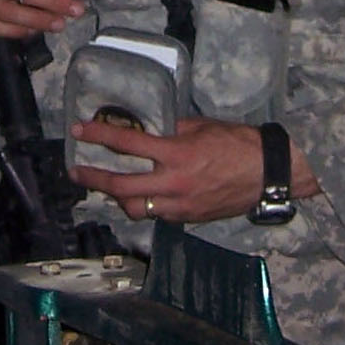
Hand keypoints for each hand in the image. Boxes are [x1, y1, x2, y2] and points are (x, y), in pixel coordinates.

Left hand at [70, 117, 319, 223]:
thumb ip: (170, 130)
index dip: (98, 135)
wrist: (268, 173)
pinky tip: (141, 194)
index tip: (78, 130)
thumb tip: (146, 129)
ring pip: (134, 207)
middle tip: (76, 172)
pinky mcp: (188, 218)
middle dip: (93, 179)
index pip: (126, 143)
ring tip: (107, 186)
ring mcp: (180, 204)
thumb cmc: (238, 143)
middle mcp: (173, 182)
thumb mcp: (201, 126)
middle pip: (120, 185)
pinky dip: (144, 204)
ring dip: (117, 197)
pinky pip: (156, 214)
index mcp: (176, 153)